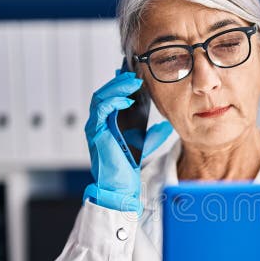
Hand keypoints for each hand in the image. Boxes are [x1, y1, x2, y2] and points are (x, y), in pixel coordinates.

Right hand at [83, 69, 171, 213]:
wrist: (120, 186)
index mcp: (108, 123)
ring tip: (132, 82)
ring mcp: (95, 126)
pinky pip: (101, 110)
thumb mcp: (144, 145)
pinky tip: (127, 99)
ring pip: (100, 97)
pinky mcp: (96, 132)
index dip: (121, 84)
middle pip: (104, 93)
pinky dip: (113, 101)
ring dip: (117, 87)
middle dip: (119, 81)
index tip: (135, 75)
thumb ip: (152, 134)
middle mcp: (99, 122)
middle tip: (134, 74)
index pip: (111, 97)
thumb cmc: (127, 168)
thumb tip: (164, 125)